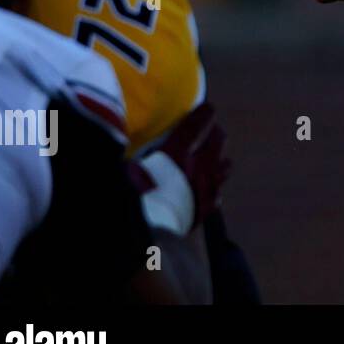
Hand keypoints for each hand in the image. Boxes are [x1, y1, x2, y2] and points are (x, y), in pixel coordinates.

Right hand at [130, 103, 230, 232]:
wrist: (149, 236)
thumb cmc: (132, 198)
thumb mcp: (126, 169)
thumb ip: (131, 156)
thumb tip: (118, 140)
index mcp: (176, 154)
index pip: (195, 125)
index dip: (202, 114)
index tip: (208, 108)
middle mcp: (197, 168)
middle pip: (217, 142)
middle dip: (214, 133)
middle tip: (210, 131)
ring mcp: (206, 189)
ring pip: (224, 166)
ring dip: (219, 159)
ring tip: (214, 158)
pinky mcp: (206, 209)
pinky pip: (217, 193)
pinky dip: (214, 188)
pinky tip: (209, 189)